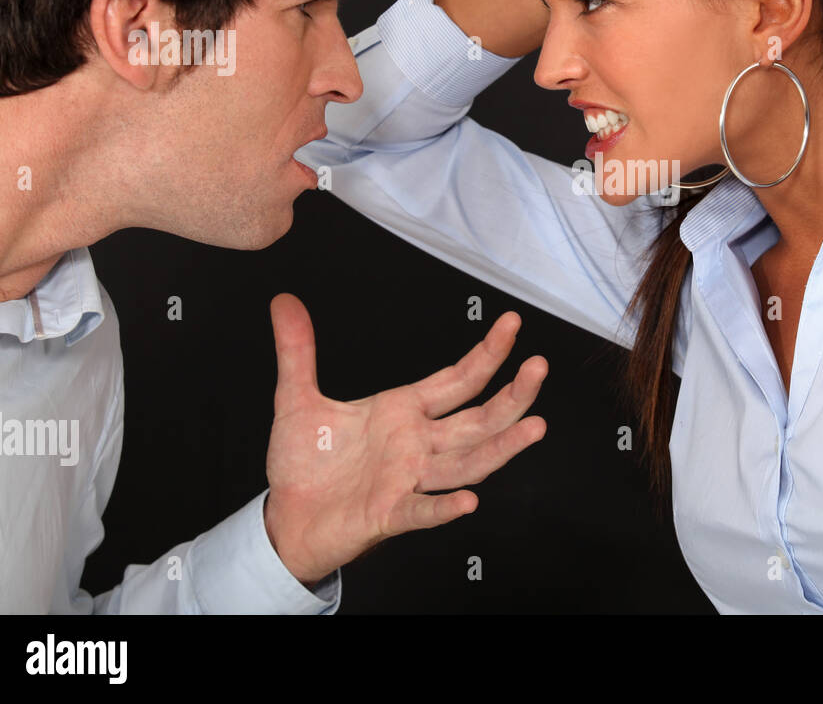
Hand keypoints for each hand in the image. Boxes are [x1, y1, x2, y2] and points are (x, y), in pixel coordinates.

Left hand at [261, 293, 547, 584]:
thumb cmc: (305, 464)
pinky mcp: (389, 514)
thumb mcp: (297, 399)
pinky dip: (444, 508)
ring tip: (535, 427)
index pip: (457, 379)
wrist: (286, 518)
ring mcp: (409, 479)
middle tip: (538, 367)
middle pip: (477, 419)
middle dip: (511, 395)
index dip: (487, 354)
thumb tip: (284, 304)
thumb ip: (297, 351)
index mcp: (404, 412)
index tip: (511, 326)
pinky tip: (468, 502)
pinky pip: (422, 511)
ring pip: (467, 463)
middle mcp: (417, 445)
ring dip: (501, 447)